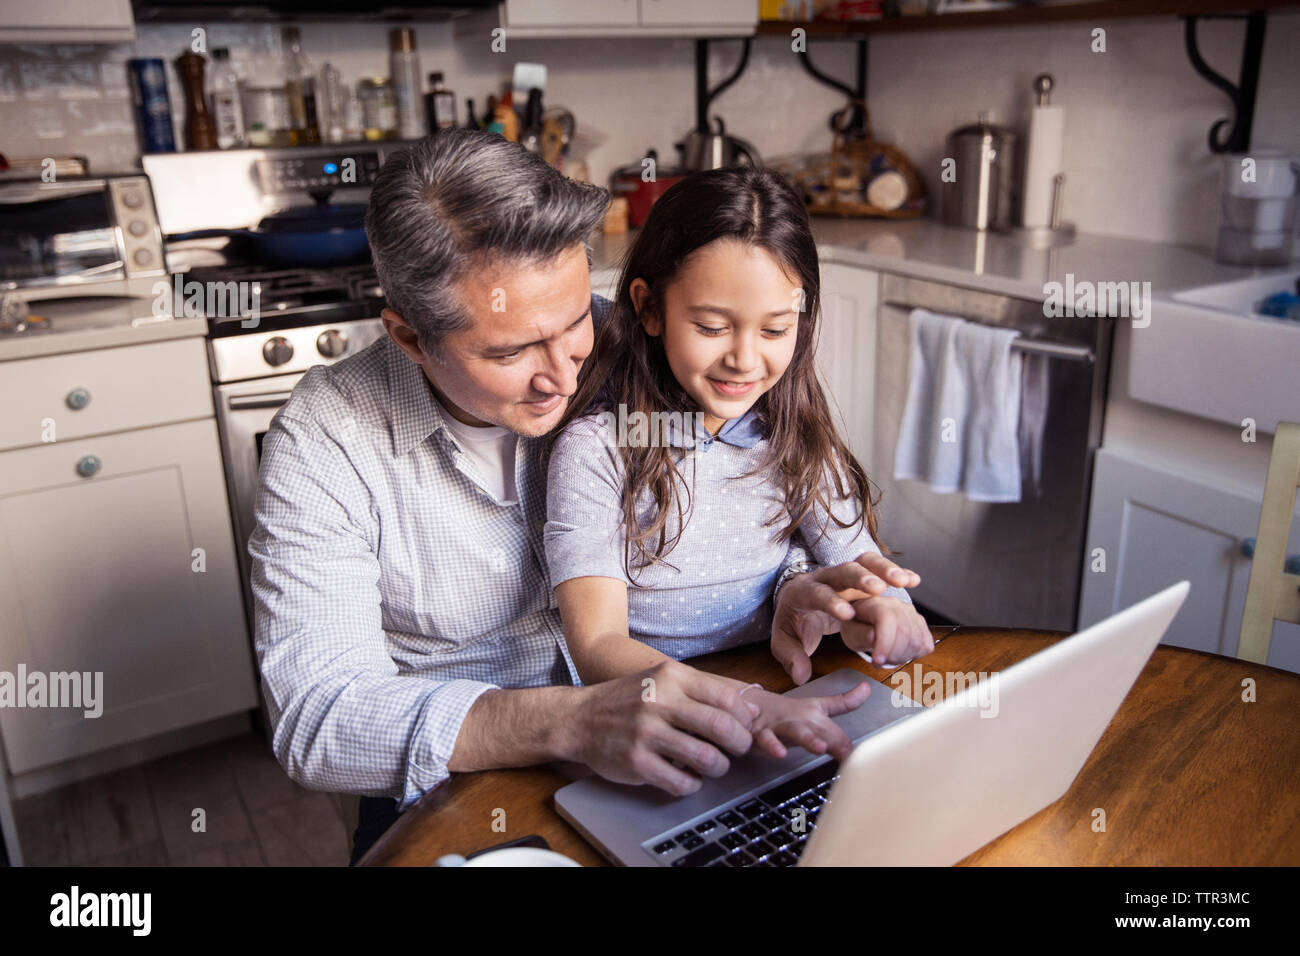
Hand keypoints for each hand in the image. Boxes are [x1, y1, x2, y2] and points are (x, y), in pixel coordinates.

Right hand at [563, 660, 759, 796]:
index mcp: (670, 677)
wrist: (579, 718)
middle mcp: (659, 701)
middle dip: (740, 744)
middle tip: (737, 750)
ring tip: (713, 765)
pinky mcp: (636, 762)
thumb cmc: (629, 699)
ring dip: (718, 767)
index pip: (726, 698)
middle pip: (721, 727)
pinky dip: (692, 784)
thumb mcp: (663, 681)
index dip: (745, 718)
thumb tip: (752, 710)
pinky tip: (688, 777)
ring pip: (706, 759)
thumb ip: (703, 691)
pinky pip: (681, 782)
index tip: (745, 728)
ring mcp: (646, 733)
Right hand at [744, 681, 870, 761]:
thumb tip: (867, 689)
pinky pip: (766, 740)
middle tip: (848, 753)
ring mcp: (781, 725)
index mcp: (815, 714)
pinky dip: (772, 746)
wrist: (750, 703)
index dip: (847, 745)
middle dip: (834, 741)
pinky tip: (779, 752)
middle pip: (820, 729)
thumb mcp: (818, 705)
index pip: (836, 731)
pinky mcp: (761, 733)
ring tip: (820, 747)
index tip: (859, 757)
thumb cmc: (787, 712)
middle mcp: (800, 719)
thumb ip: (844, 702)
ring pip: (795, 731)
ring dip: (808, 738)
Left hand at [771, 552, 920, 683]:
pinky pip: (879, 568)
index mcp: (804, 592)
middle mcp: (826, 578)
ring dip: (884, 569)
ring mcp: (846, 575)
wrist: (799, 598)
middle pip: (843, 570)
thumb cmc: (794, 619)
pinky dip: (896, 572)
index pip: (816, 593)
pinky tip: (913, 580)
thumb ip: (790, 656)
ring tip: (902, 581)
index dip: (832, 602)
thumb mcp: (784, 639)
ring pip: (864, 562)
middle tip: (879, 588)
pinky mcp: (862, 575)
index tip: (848, 614)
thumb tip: (801, 675)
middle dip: (861, 578)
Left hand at [841, 595, 932, 667]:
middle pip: (904, 631)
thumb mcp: (849, 630)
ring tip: (887, 656)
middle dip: (892, 654)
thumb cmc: (857, 624)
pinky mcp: (921, 625)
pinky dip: (913, 655)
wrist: (867, 619)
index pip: (887, 618)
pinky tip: (898, 652)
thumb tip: (873, 637)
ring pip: (917, 640)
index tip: (877, 661)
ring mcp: (912, 614)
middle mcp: (897, 605)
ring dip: (901, 657)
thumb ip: (859, 634)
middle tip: (879, 661)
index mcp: (875, 603)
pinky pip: (925, 645)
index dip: (885, 643)